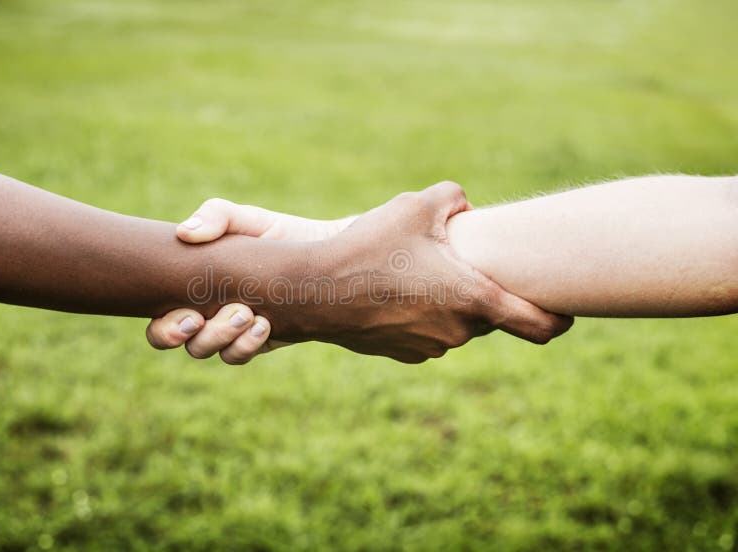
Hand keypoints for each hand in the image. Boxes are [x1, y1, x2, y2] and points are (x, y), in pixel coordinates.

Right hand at [146, 199, 354, 363]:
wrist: (324, 254)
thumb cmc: (276, 235)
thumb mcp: (246, 220)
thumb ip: (216, 216)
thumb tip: (185, 232)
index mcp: (192, 286)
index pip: (160, 318)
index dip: (164, 328)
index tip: (187, 314)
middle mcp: (206, 312)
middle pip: (176, 342)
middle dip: (182, 337)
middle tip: (199, 319)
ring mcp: (231, 330)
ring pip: (209, 350)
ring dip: (221, 336)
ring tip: (246, 313)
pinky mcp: (258, 340)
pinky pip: (239, 355)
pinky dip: (246, 344)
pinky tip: (265, 323)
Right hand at [278, 181, 573, 361]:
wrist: (314, 292)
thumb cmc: (369, 249)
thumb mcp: (414, 206)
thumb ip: (452, 198)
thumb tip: (464, 206)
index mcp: (474, 299)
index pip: (539, 327)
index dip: (559, 321)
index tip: (568, 315)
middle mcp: (458, 332)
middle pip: (488, 315)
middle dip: (480, 292)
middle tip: (457, 265)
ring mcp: (429, 347)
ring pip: (455, 323)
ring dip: (447, 302)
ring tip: (414, 274)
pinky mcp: (403, 353)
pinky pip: (426, 332)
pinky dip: (420, 314)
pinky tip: (392, 291)